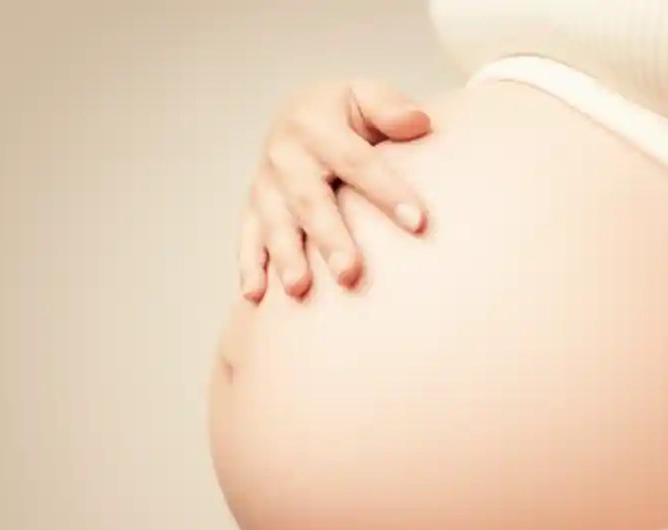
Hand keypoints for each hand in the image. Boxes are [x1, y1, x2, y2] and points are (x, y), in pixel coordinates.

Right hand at [239, 79, 430, 301]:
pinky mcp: (252, 208)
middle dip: (330, 239)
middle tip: (350, 274)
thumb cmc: (344, 114)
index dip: (387, 191)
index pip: (358, 161)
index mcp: (317, 124)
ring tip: (299, 289)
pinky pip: (247, 238)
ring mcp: (265, 185)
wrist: (296, 115)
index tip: (418, 223)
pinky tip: (255, 296)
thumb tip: (419, 123)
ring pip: (276, 224)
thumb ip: (390, 108)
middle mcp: (285, 155)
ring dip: (286, 257)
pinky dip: (249, 266)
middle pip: (311, 201)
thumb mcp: (366, 96)